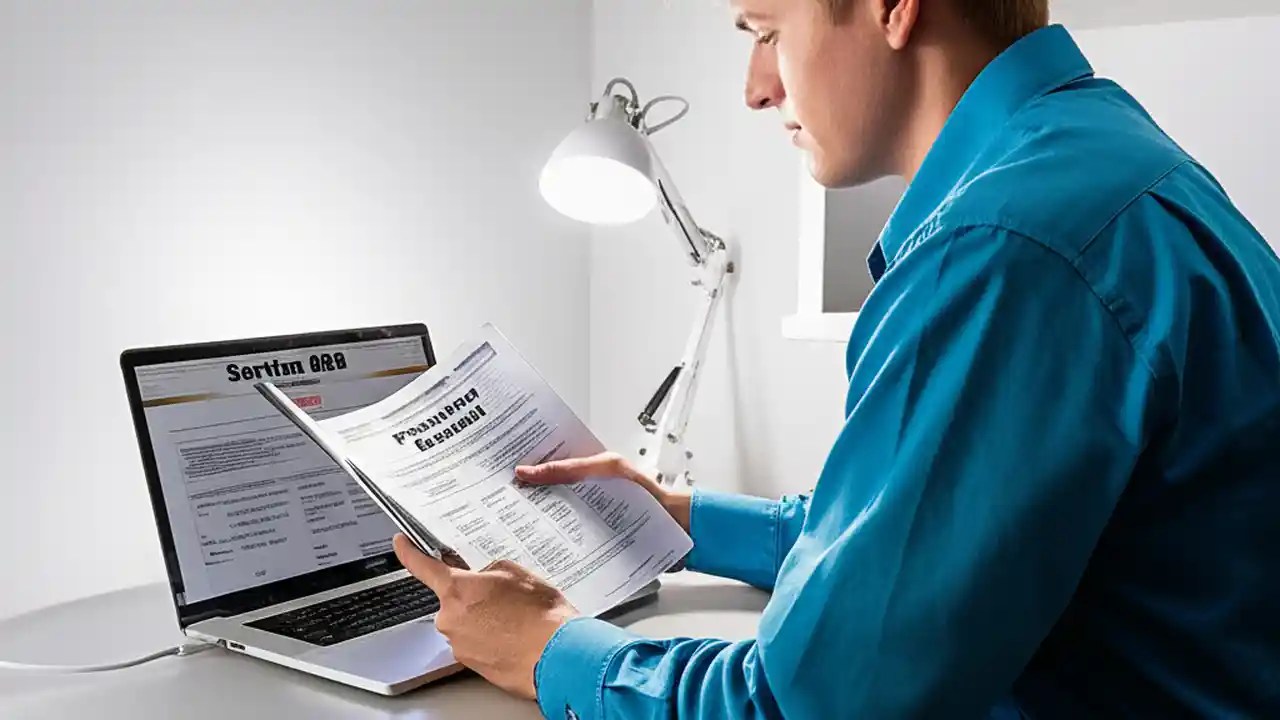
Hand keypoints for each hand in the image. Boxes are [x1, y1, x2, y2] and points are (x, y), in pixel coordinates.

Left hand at [393, 535, 577, 699]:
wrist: (558, 655)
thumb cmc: (541, 616)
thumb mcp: (516, 573)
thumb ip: (488, 571)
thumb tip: (483, 580)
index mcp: (457, 590)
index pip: (423, 566)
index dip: (409, 552)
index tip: (401, 543)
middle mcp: (450, 619)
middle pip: (454, 600)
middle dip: (475, 597)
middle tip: (505, 599)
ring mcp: (460, 646)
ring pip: (467, 624)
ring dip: (486, 620)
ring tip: (516, 621)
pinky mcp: (472, 666)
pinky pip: (477, 645)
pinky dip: (493, 640)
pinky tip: (515, 637)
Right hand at [515, 451, 691, 532]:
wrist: (676, 529)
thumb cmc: (649, 495)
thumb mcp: (607, 471)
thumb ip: (570, 470)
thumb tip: (530, 471)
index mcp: (587, 469)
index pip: (551, 460)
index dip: (529, 461)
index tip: (502, 462)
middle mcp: (583, 493)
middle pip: (547, 492)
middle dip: (524, 493)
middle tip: (498, 493)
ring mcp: (585, 517)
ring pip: (552, 517)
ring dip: (535, 520)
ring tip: (509, 519)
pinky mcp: (589, 541)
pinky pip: (565, 539)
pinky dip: (551, 540)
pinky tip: (538, 541)